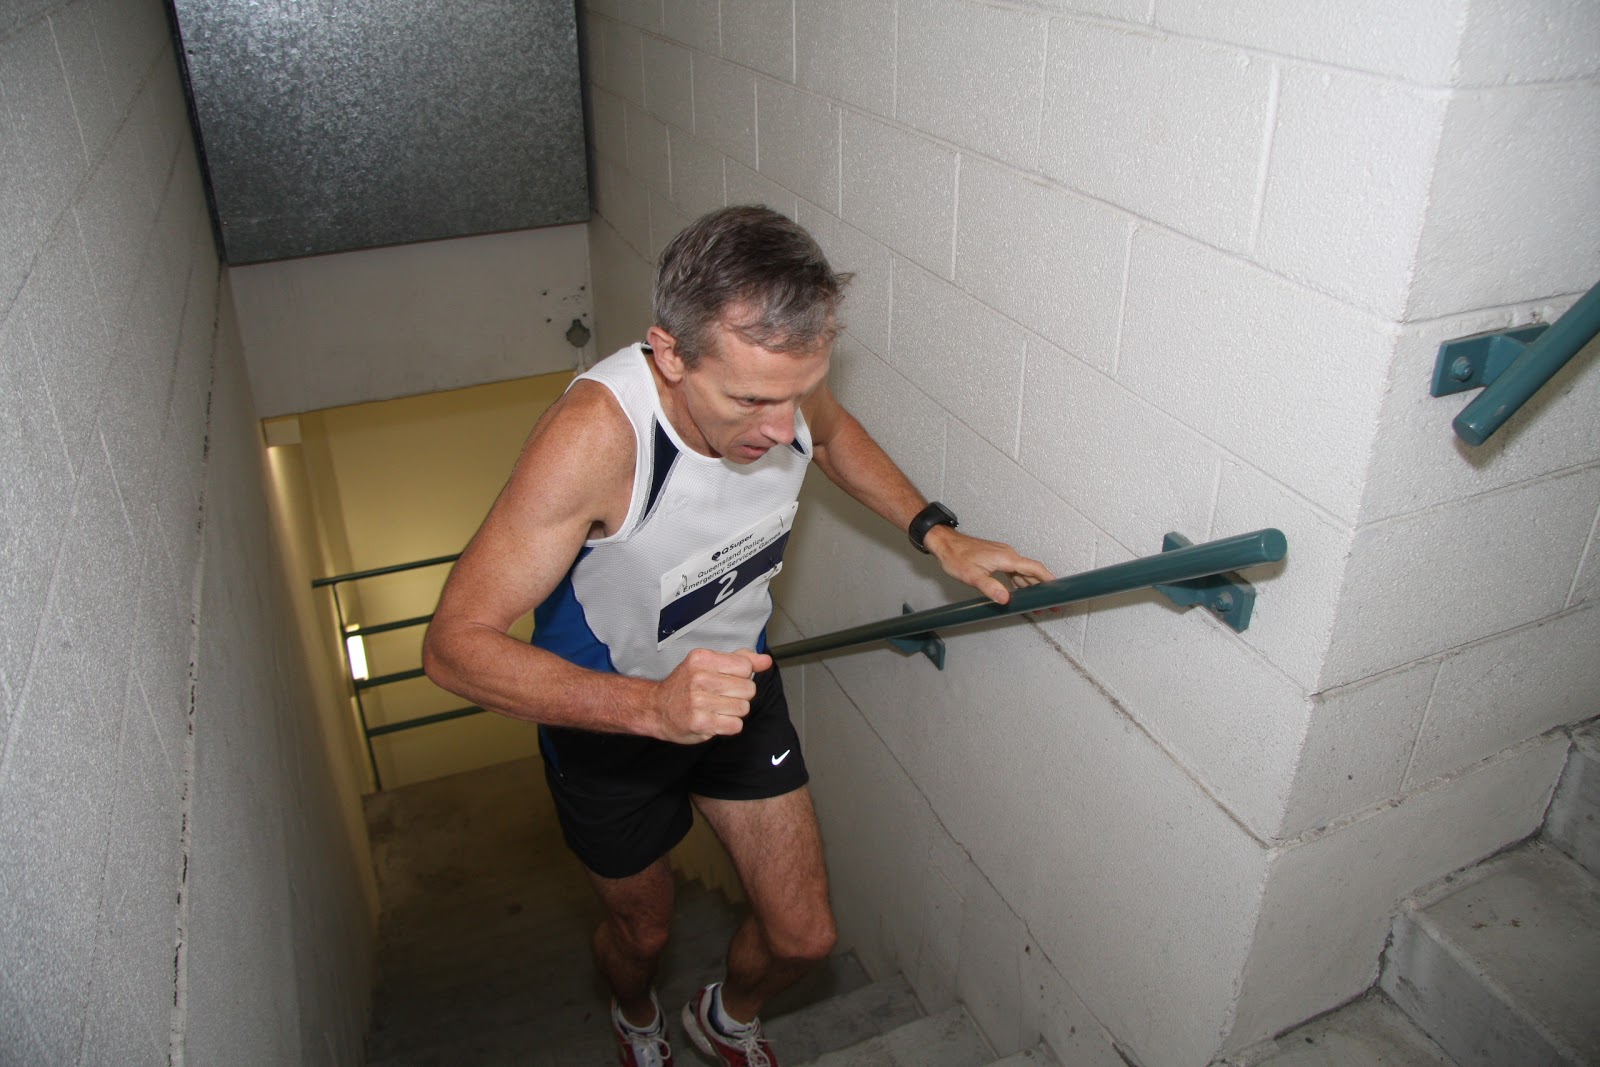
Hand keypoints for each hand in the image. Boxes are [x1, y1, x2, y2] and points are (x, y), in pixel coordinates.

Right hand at [651, 647, 772, 743]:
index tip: (727, 680)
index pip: (745, 667)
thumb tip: (765, 661)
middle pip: (748, 689)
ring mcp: (699, 701)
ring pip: (744, 708)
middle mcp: (700, 678)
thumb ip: (740, 660)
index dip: (742, 676)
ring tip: (716, 708)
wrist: (656, 708)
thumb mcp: (708, 664)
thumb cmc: (685, 685)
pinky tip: (714, 720)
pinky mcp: (700, 723)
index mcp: (703, 658)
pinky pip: (735, 725)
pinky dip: (728, 725)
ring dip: (734, 711)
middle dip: (740, 695)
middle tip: (721, 696)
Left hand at [922, 525, 1055, 605]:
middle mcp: (1008, 555)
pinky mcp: (998, 558)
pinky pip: (1015, 570)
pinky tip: (1021, 592)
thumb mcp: (972, 576)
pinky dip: (1021, 582)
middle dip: (1044, 588)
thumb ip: (990, 587)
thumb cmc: (956, 557)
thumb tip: (1006, 599)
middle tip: (1052, 605)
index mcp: (1006, 558)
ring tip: (1039, 603)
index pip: (1034, 568)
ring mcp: (1004, 555)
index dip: (1049, 580)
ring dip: (1033, 586)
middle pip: (1032, 571)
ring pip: (1024, 572)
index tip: (1059, 591)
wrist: (945, 543)